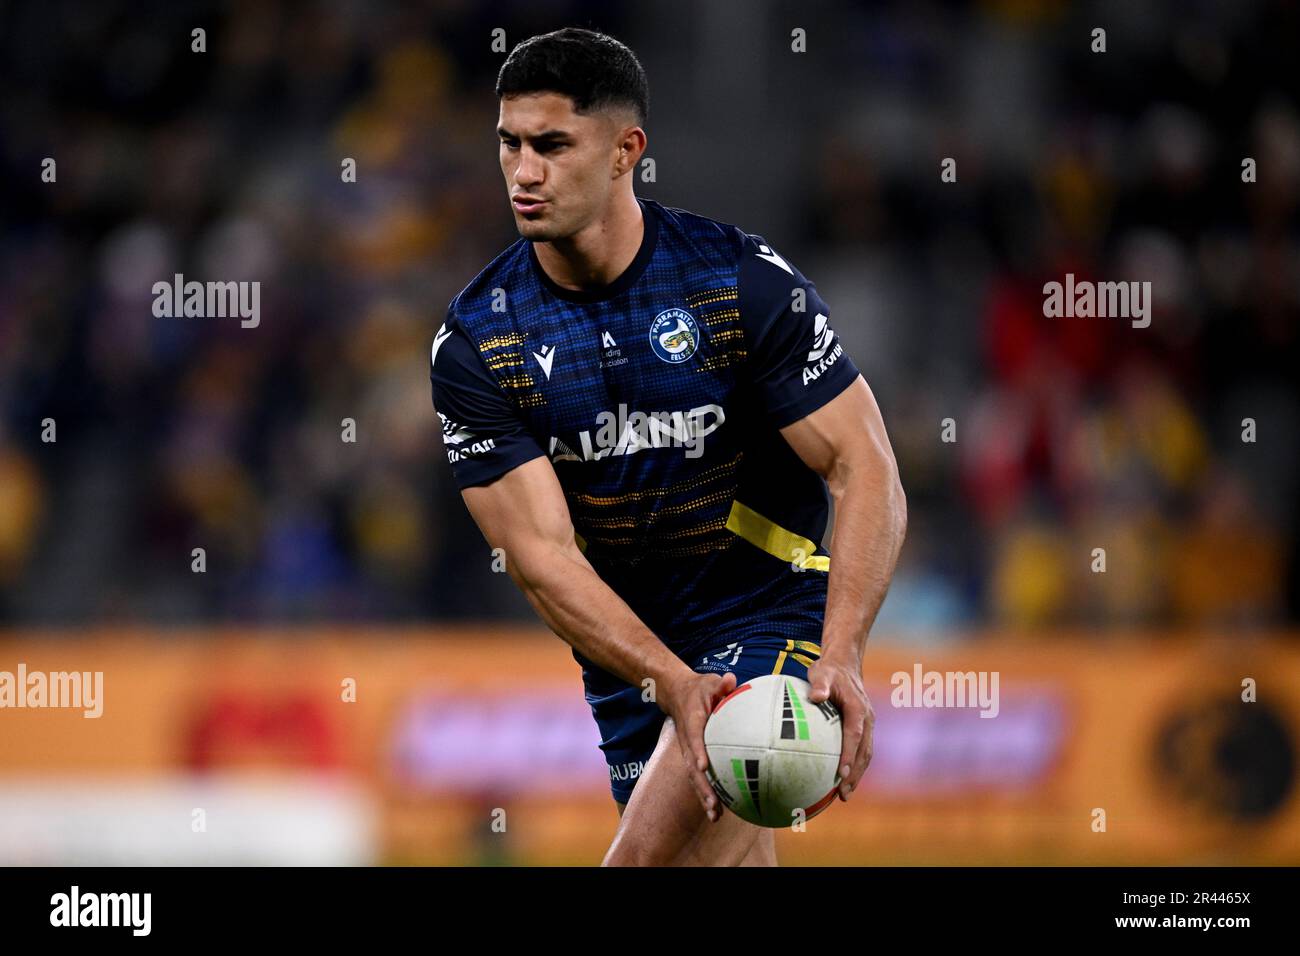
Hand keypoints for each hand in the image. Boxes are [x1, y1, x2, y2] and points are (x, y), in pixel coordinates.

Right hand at [658, 667, 736, 822]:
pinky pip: (698, 778)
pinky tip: (718, 812)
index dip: (698, 751)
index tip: (704, 765)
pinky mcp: (692, 757)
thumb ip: (720, 684)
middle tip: (714, 805)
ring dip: (704, 797)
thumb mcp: (709, 682)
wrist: (677, 694)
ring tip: (716, 816)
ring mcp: (688, 751)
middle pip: (693, 768)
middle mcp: (688, 741)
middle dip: (703, 787)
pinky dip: (706, 795)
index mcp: (692, 722)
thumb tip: (731, 680)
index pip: (694, 738)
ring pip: (694, 778)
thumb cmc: (699, 688)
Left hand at [806, 649, 873, 800]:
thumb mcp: (822, 673)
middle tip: (843, 793)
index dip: (850, 754)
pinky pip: (860, 750)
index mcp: (858, 708)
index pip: (855, 734)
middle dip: (856, 773)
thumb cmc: (829, 670)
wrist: (844, 664)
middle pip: (864, 751)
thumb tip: (816, 696)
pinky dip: (854, 766)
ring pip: (865, 754)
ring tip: (844, 795)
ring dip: (857, 775)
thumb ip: (819, 685)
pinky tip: (840, 780)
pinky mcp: (862, 728)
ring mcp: (867, 725)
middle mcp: (867, 719)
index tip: (842, 772)